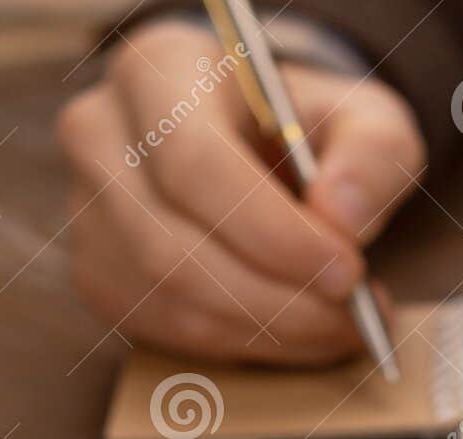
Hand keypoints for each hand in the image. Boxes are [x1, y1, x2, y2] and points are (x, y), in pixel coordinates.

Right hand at [56, 20, 424, 363]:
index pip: (193, 162)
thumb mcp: (364, 119)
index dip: (273, 233)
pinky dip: (244, 345)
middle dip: (277, 300)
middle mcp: (101, 136)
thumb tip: (343, 219)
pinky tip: (298, 333)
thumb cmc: (307, 129)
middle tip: (354, 317)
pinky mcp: (100, 272)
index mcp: (160, 71)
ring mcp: (88, 210)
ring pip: (169, 299)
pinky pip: (166, 330)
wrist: (261, 147)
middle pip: (173, 247)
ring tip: (340, 327)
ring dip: (268, 332)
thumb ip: (374, 156)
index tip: (348, 273)